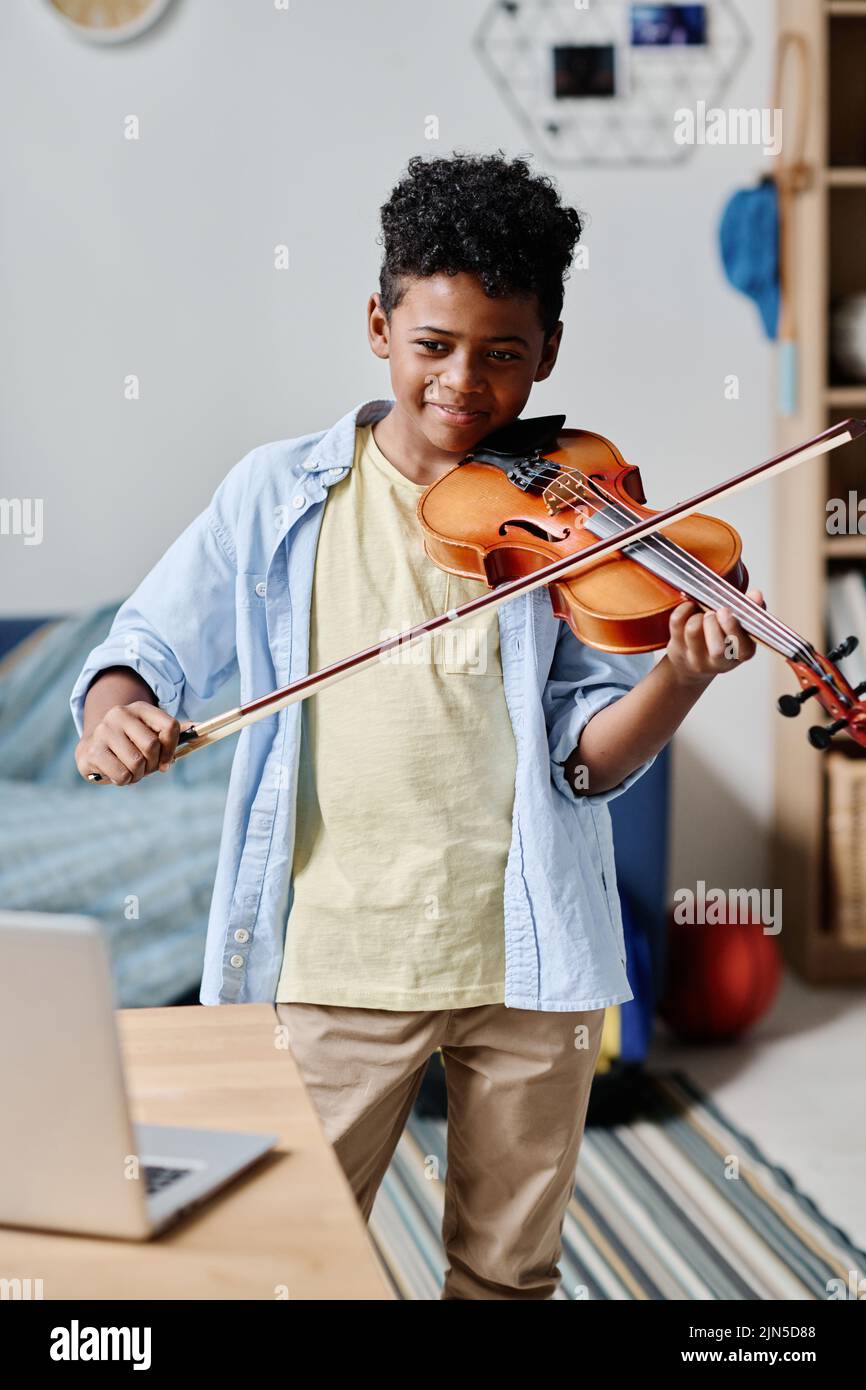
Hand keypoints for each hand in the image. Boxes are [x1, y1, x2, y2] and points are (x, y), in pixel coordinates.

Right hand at [75, 702, 192, 784]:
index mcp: (140, 708)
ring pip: (137, 763)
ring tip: (131, 771)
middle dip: (153, 764)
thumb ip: (172, 732)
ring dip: (138, 775)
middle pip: (152, 746)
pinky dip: (125, 780)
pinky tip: (117, 773)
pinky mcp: (92, 751)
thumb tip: (198, 727)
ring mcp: (104, 732)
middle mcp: (120, 714)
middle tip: (146, 768)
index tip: (167, 761)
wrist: (91, 747)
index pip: (169, 726)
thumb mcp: (149, 732)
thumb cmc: (128, 743)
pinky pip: (122, 775)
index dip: (172, 748)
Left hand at [665, 588, 765, 686]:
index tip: (726, 610)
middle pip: (717, 648)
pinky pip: (677, 623)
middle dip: (713, 624)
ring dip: (697, 615)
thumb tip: (756, 594)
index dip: (733, 628)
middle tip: (713, 612)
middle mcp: (720, 662)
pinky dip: (683, 609)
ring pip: (694, 631)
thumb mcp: (741, 629)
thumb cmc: (723, 638)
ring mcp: (696, 658)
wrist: (692, 664)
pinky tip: (689, 607)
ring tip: (703, 612)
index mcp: (742, 654)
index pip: (743, 648)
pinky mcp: (678, 650)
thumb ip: (750, 610)